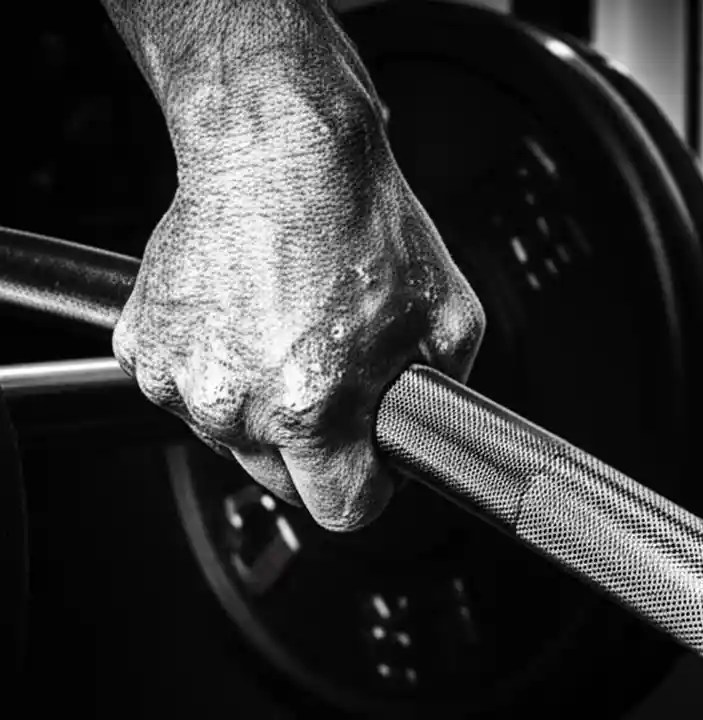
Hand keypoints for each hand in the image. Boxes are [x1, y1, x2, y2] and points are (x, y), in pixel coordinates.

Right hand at [113, 83, 483, 531]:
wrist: (279, 149)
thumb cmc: (359, 221)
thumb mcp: (450, 319)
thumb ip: (441, 401)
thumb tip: (431, 438)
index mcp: (312, 408)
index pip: (343, 510)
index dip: (371, 487)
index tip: (374, 464)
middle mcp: (237, 404)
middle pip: (284, 483)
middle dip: (318, 448)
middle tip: (338, 378)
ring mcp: (180, 379)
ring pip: (234, 440)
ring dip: (265, 407)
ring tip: (292, 333)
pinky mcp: (141, 349)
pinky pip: (191, 392)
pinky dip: (221, 369)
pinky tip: (251, 318)